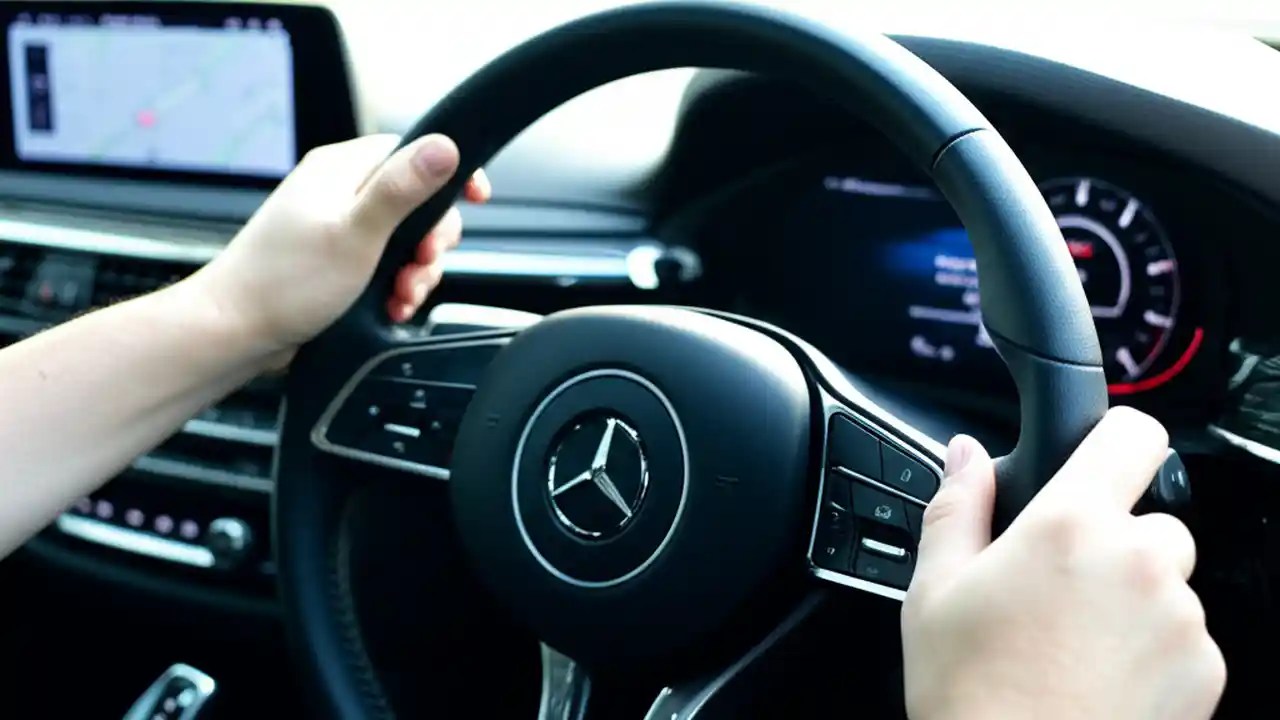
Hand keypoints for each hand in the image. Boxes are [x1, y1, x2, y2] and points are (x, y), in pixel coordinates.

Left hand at [188, 133, 489, 363]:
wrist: (235, 332)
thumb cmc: (284, 284)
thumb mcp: (356, 233)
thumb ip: (402, 189)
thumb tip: (446, 145)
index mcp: (342, 169)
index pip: (413, 150)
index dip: (450, 174)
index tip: (477, 198)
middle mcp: (340, 192)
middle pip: (416, 201)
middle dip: (430, 241)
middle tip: (421, 265)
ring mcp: (336, 226)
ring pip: (404, 239)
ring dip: (415, 271)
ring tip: (402, 296)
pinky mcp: (335, 259)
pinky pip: (384, 263)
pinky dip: (395, 286)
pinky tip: (389, 307)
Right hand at [902, 408, 1225, 719]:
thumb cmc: (969, 692)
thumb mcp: (935, 589)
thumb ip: (957, 506)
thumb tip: (964, 455)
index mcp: (1070, 526)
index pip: (1133, 434)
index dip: (1114, 437)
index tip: (1097, 459)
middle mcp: (1141, 563)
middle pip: (1152, 519)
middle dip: (1114, 542)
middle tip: (1060, 587)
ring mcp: (1182, 621)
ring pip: (1169, 581)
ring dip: (1134, 598)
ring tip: (1074, 643)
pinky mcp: (1206, 672)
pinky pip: (1187, 637)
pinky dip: (1153, 649)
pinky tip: (1099, 677)